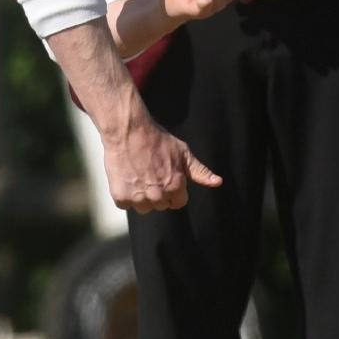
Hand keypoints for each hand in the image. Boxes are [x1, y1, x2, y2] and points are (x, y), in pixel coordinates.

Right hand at [101, 112, 219, 214]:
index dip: (173, 191)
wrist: (128, 131)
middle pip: (160, 205)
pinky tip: (127, 177)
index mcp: (175, 187)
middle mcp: (158, 196)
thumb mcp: (183, 153)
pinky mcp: (121, 196)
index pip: (178, 203)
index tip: (165, 178)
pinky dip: (124, 194)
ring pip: (143, 208)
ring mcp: (138, 198)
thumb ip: (200, 172)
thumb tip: (218, 182)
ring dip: (141, 197)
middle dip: (158, 193)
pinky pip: (125, 205)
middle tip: (150, 173)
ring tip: (138, 176)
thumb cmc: (157, 139)